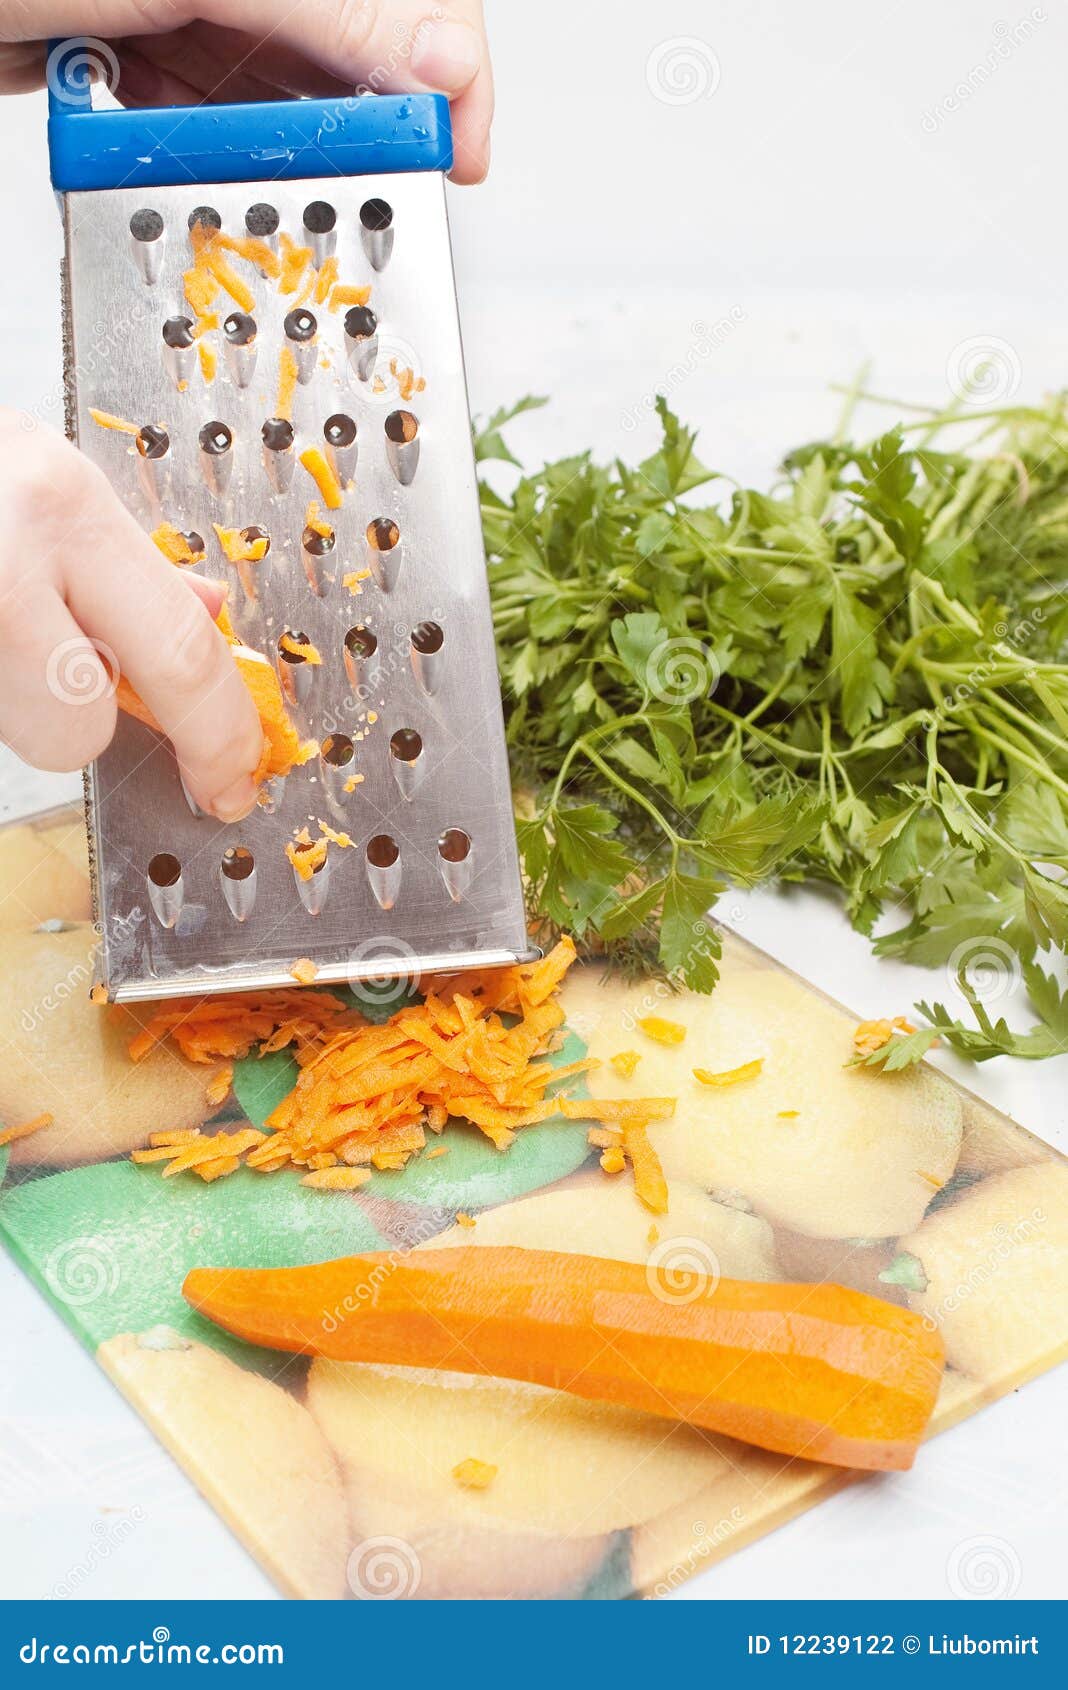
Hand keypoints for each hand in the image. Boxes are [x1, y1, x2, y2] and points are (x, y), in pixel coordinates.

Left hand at [0, 1, 492, 181]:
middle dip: (346, 123)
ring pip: (279, 98)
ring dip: (262, 145)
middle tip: (343, 181)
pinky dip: (193, 149)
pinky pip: (202, 118)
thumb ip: (337, 10)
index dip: (447, 72)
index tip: (456, 156)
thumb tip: (449, 62)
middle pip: (349, 54)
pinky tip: (165, 141)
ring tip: (221, 151)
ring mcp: (193, 9)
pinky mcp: (143, 53)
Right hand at [0, 411, 264, 821]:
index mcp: (61, 508)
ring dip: (17, 704)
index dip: (219, 738)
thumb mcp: (49, 478)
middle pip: (76, 731)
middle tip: (95, 701)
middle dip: (87, 732)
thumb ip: (127, 559)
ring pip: (15, 734)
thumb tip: (205, 619)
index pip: (181, 655)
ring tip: (1, 628)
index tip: (233, 779)